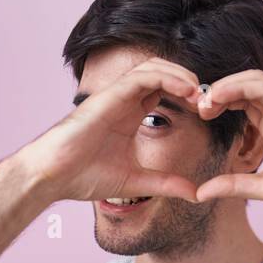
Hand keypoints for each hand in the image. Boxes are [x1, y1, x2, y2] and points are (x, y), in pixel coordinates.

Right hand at [18, 58, 203, 203]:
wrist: (53, 176)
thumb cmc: (83, 177)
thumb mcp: (136, 182)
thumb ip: (165, 184)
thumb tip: (196, 194)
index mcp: (130, 115)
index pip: (164, 91)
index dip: (188, 96)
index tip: (208, 112)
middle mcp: (124, 100)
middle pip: (163, 74)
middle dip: (189, 82)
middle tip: (210, 100)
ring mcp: (116, 96)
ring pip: (155, 68)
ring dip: (182, 76)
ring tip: (201, 92)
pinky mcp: (109, 96)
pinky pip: (143, 76)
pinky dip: (168, 78)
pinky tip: (187, 90)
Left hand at [194, 70, 262, 215]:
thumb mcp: (262, 187)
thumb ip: (233, 186)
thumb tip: (200, 193)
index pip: (241, 104)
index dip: (218, 105)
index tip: (200, 117)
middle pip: (242, 88)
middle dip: (216, 94)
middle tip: (198, 108)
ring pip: (250, 80)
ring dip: (224, 86)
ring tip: (205, 102)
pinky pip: (262, 84)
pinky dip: (237, 86)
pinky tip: (218, 97)